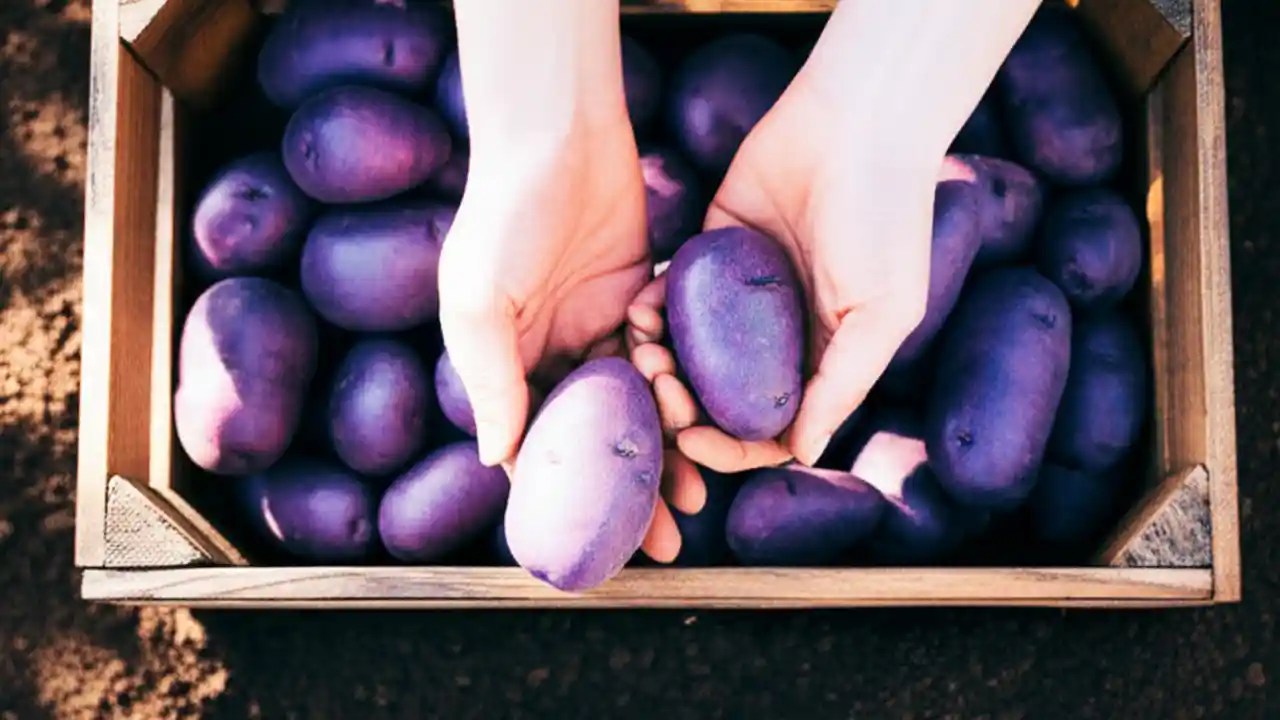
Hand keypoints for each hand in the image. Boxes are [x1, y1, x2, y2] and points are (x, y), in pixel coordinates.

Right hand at [438, 90, 704, 566]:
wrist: (557, 132)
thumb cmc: (502, 212)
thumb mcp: (478, 300)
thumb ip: (492, 380)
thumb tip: (498, 458)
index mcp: (507, 361)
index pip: (537, 445)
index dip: (565, 497)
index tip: (593, 544)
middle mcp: (552, 351)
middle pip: (596, 437)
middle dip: (630, 489)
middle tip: (665, 541)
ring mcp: (599, 324)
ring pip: (638, 406)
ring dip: (666, 453)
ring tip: (698, 502)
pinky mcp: (640, 296)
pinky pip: (665, 358)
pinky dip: (685, 396)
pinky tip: (710, 431)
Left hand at [628, 73, 939, 475]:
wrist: (856, 121)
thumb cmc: (886, 217)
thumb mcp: (881, 311)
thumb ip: (841, 384)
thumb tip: (800, 452)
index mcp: (821, 357)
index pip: (769, 427)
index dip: (731, 448)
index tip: (694, 444)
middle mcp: (778, 334)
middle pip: (717, 397)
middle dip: (683, 407)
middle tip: (659, 391)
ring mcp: (741, 296)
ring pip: (688, 354)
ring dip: (659, 363)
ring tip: (644, 353)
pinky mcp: (710, 252)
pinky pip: (672, 297)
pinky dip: (652, 312)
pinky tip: (640, 314)